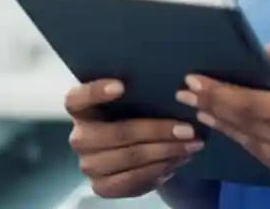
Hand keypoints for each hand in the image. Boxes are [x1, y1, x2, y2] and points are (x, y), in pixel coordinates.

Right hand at [64, 79, 205, 198]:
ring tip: (192, 144)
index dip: (96, 92)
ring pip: (130, 157)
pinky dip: (160, 169)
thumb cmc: (134, 113)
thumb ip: (143, 90)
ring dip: (166, 151)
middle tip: (188, 129)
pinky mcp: (101, 186)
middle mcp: (79, 138)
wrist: (132, 148)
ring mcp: (88, 164)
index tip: (121, 85)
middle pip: (117, 133)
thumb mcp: (135, 99)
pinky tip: (179, 159)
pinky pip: (133, 180)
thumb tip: (183, 83)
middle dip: (157, 130)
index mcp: (81, 109)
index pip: (77, 99)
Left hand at [177, 44, 269, 195]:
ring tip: (204, 112)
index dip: (221, 94)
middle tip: (187, 94)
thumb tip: (269, 51)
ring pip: (257, 149)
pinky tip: (236, 132)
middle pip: (250, 128)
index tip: (195, 81)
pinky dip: (251, 147)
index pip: (256, 105)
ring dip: (228, 129)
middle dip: (214, 109)